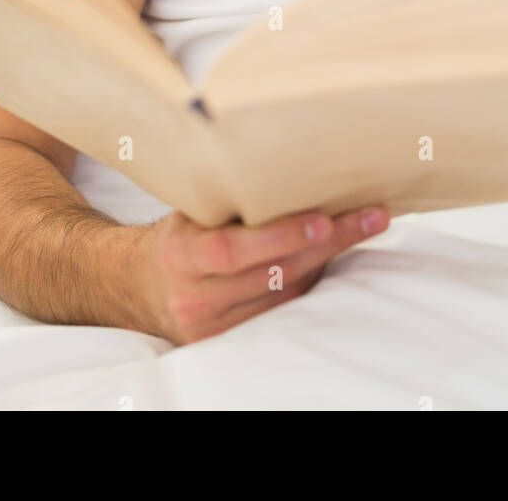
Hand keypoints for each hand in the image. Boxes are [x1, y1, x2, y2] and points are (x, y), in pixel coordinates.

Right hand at [137, 204, 389, 344]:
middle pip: (272, 273)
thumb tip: (288, 165)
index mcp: (180, 256)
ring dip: (327, 261)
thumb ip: (227, 200)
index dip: (281, 236)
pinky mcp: (227, 343)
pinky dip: (308, 282)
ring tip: (362, 227)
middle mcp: (195, 297)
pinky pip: (280, 312)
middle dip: (327, 244)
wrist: (138, 285)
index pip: (233, 249)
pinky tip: (329, 256)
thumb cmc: (175, 235)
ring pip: (284, 295)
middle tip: (370, 217)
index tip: (324, 219)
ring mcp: (212, 327)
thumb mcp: (189, 212)